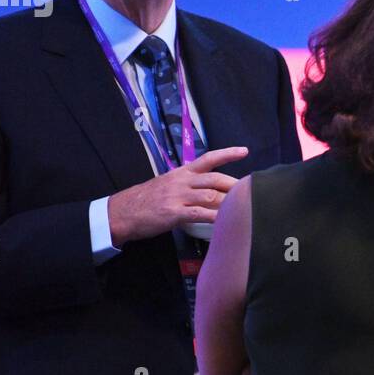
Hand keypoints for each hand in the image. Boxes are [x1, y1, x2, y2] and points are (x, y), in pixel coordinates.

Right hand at [108, 146, 248, 245]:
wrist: (122, 212)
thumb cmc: (146, 200)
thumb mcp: (168, 184)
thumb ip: (188, 185)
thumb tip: (211, 191)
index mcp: (181, 172)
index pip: (208, 158)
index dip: (227, 154)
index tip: (245, 151)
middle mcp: (182, 181)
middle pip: (215, 179)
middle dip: (235, 186)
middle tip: (251, 193)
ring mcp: (178, 196)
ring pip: (211, 196)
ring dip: (229, 203)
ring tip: (243, 210)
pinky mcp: (174, 212)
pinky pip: (200, 214)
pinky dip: (215, 218)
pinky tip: (225, 223)